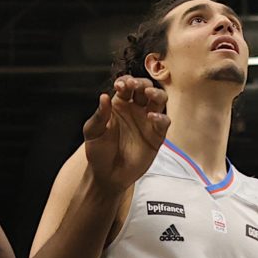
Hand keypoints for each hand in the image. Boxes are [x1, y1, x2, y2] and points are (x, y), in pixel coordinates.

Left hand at [80, 75, 169, 197]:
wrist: (107, 175)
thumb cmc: (98, 152)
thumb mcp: (93, 132)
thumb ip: (99, 115)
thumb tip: (104, 96)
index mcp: (120, 104)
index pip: (127, 85)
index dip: (126, 81)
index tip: (121, 85)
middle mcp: (136, 109)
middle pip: (145, 87)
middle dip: (141, 83)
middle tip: (134, 85)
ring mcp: (147, 121)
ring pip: (159, 100)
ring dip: (156, 93)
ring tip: (148, 93)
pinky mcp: (157, 135)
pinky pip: (164, 121)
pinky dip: (160, 117)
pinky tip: (152, 116)